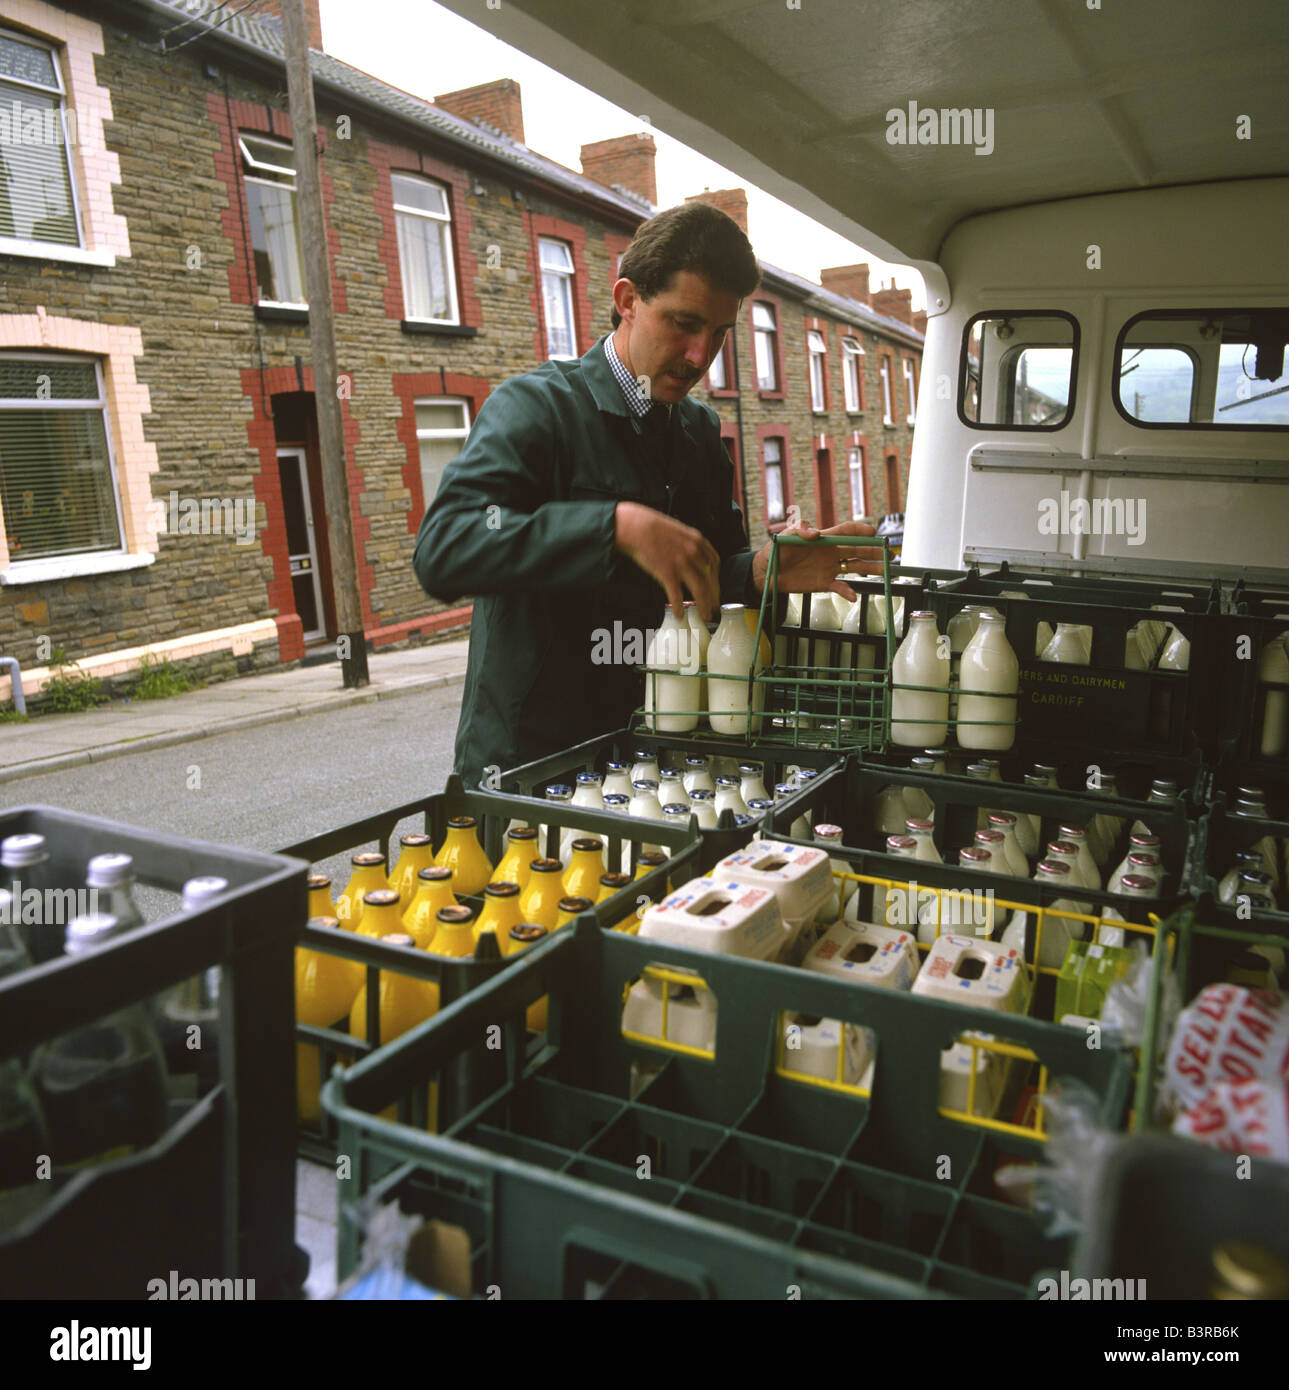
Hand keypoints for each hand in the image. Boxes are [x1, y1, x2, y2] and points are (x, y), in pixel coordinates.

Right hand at [614, 501, 721, 621]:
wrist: (635, 526)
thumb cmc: (651, 528)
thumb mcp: (678, 531)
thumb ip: (687, 544)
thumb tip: (690, 558)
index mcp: (697, 540)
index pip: (714, 563)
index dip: (716, 578)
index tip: (715, 588)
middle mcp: (693, 552)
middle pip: (710, 579)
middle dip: (714, 596)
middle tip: (714, 608)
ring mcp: (681, 563)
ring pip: (700, 589)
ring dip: (705, 605)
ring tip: (706, 616)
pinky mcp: (667, 572)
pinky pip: (677, 594)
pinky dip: (679, 606)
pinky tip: (679, 614)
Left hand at [751, 519, 880, 602]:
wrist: (766, 572)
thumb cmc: (776, 550)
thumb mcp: (785, 536)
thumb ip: (800, 530)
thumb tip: (815, 534)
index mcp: (825, 539)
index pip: (847, 531)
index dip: (861, 531)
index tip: (873, 533)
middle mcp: (831, 553)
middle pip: (858, 550)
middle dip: (875, 551)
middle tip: (889, 554)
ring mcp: (829, 568)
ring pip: (855, 567)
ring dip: (870, 569)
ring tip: (886, 571)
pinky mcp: (824, 583)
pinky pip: (840, 587)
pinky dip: (847, 592)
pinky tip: (853, 596)